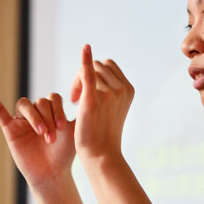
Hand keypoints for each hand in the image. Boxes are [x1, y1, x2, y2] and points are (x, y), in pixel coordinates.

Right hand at [0, 84, 75, 187]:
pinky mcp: (10, 129)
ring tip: (43, 134)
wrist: (52, 175)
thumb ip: (79, 113)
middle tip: (53, 136)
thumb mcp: (74, 131)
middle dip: (48, 117)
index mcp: (51, 111)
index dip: (58, 110)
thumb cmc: (64, 154)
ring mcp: (22, 120)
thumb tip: (90, 92)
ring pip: (25, 105)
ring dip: (35, 117)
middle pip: (39, 101)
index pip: (53, 99)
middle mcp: (36, 112)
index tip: (64, 127)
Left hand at [70, 44, 133, 160]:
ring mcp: (108, 94)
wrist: (101, 154)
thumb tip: (96, 68)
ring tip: (75, 102)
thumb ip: (110, 88)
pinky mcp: (93, 101)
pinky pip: (88, 75)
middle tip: (76, 97)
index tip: (86, 92)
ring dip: (77, 82)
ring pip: (88, 72)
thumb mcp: (114, 107)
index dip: (95, 73)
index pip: (108, 66)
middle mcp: (121, 89)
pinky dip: (85, 60)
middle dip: (84, 76)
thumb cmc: (104, 133)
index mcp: (128, 89)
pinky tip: (85, 48)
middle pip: (98, 66)